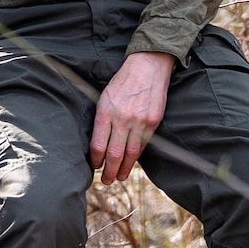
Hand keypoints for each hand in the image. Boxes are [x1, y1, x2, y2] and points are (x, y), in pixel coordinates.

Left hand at [89, 51, 172, 184]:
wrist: (148, 66)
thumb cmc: (122, 81)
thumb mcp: (104, 96)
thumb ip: (101, 120)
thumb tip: (98, 144)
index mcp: (105, 112)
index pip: (98, 145)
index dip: (95, 160)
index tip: (95, 167)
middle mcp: (122, 119)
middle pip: (114, 154)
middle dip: (109, 171)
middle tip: (106, 181)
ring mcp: (139, 121)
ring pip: (130, 153)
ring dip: (124, 168)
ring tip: (119, 177)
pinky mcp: (153, 122)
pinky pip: (143, 145)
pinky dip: (136, 156)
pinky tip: (132, 162)